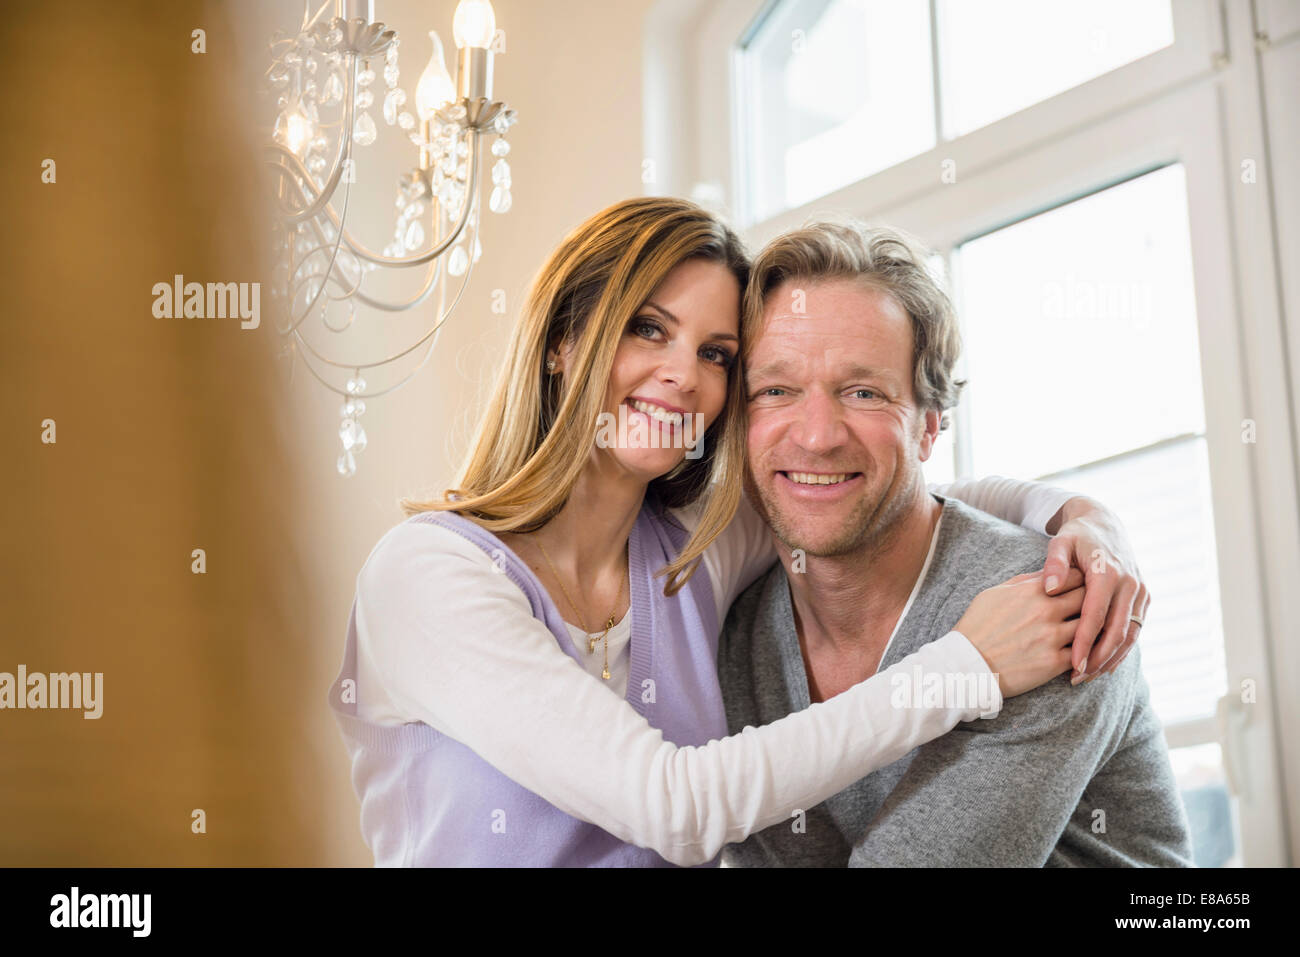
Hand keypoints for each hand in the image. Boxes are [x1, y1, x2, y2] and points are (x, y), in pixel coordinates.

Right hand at [955, 567, 1085, 697]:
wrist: (967, 664)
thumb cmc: (978, 626)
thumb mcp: (995, 593)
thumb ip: (1025, 582)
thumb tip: (1048, 573)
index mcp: (1032, 591)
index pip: (1075, 575)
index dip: (1083, 579)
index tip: (1084, 585)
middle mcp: (1046, 610)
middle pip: (1089, 597)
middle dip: (1095, 599)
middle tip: (1097, 605)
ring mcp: (1052, 637)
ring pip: (1091, 625)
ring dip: (1094, 626)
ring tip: (1096, 629)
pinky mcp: (1054, 663)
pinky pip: (1084, 653)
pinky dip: (1087, 651)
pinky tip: (1087, 651)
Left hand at [1043, 497, 1149, 684]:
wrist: (1104, 524)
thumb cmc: (1076, 536)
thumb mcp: (1060, 542)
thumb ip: (1054, 564)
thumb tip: (1049, 588)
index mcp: (1108, 573)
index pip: (1096, 616)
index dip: (1085, 643)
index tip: (1073, 665)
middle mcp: (1129, 584)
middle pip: (1117, 631)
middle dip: (1099, 659)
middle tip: (1079, 678)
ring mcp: (1140, 591)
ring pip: (1130, 634)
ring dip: (1112, 658)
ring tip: (1089, 676)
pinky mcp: (1144, 597)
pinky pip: (1135, 628)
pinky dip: (1122, 649)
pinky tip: (1105, 664)